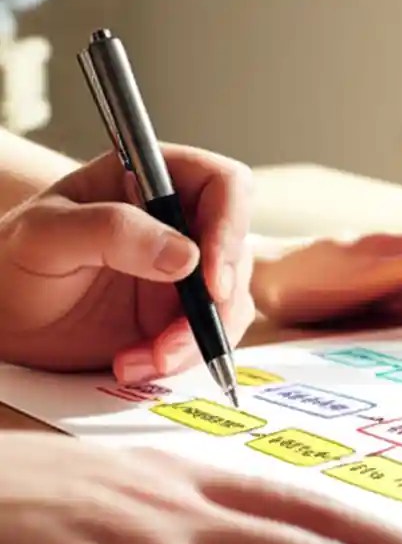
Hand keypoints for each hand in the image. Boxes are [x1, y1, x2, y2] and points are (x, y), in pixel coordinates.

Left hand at [0, 145, 254, 383]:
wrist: (3, 321)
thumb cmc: (10, 263)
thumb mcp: (45, 237)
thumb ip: (111, 231)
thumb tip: (186, 256)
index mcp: (151, 180)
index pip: (224, 186)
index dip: (230, 227)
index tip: (210, 278)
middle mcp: (179, 222)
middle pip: (236, 253)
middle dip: (212, 305)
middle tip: (174, 338)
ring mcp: (185, 272)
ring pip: (230, 304)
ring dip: (194, 340)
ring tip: (143, 359)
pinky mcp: (182, 315)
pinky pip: (209, 337)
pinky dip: (180, 359)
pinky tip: (135, 363)